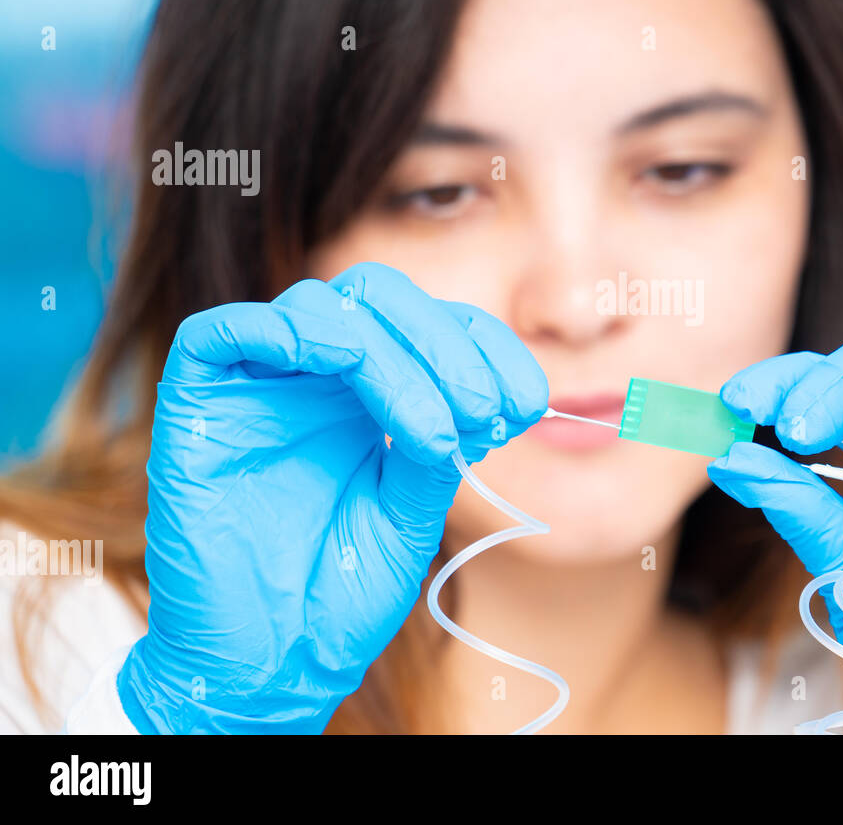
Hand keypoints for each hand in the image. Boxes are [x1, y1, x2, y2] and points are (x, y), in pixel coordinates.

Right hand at [117, 262, 547, 732]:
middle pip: (378, 298)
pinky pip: (214, 336)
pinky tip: (329, 360)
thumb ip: (436, 443)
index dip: (486, 346)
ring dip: (385, 354)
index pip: (433, 325)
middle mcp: (317, 376)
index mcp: (375, 392)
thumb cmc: (340, 592)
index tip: (530, 404)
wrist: (270, 662)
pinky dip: (271, 331)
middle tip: (479, 412)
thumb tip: (487, 395)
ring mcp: (257, 386)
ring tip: (427, 432)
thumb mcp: (411, 510)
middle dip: (443, 345)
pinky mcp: (195, 407)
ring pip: (315, 307)